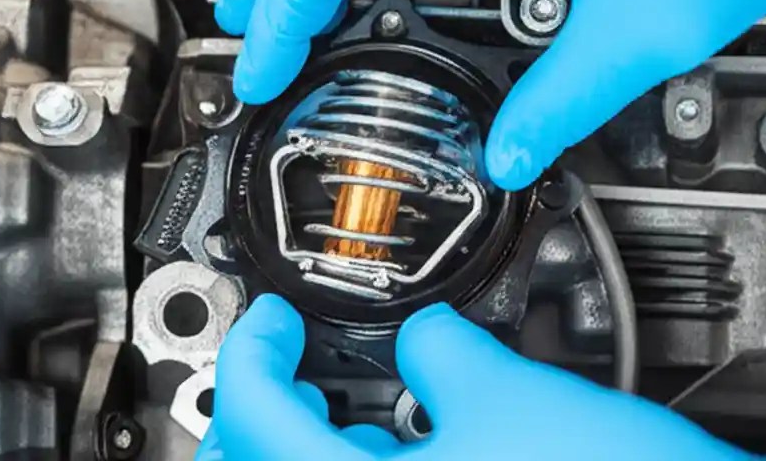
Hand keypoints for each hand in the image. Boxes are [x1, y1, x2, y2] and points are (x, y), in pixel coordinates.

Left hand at [197, 294, 765, 459]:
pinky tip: (413, 438)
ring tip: (347, 394)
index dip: (255, 350)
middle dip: (267, 406)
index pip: (256, 420)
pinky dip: (380, 460)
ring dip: (323, 437)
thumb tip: (425, 332)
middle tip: (287, 358)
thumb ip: (442, 346)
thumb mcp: (510, 390)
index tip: (274, 318)